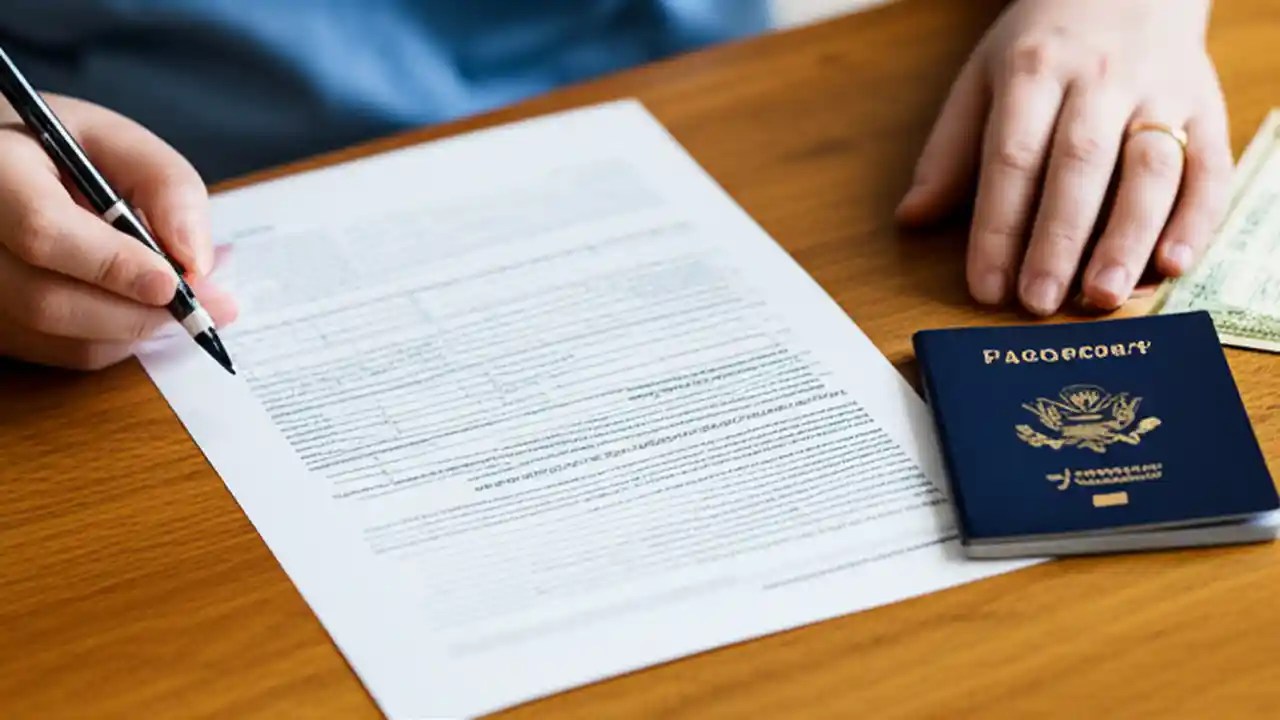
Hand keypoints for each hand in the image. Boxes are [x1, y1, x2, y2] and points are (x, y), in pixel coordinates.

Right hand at [0, 94, 236, 369]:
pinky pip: (59, 352)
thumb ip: (167, 187)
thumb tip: (196, 262)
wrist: (6, 170)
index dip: (114, 265)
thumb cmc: (64, 150)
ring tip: (182, 301)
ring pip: (57, 336)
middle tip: (204, 307)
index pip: (43, 232)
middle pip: (46, 300)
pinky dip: (114, 339)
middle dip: (137, 312)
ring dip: (134, 328)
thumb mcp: (118, 140)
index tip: (173, 283)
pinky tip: (140, 307)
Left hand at [897, 0, 1231, 314]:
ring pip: (1150, 170)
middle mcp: (1100, 81)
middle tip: (1038, 302)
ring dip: (1127, 238)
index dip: (998, 228)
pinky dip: (1195, 220)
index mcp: (1033, 72)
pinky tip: (1171, 265)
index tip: (986, 287)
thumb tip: (910, 218)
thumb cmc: (1045, 45)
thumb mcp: (983, 79)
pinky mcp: (1207, 108)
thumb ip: (950, 152)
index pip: (1012, 158)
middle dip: (1057, 241)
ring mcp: (1160, 93)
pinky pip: (1210, 168)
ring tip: (1101, 296)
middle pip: (1080, 166)